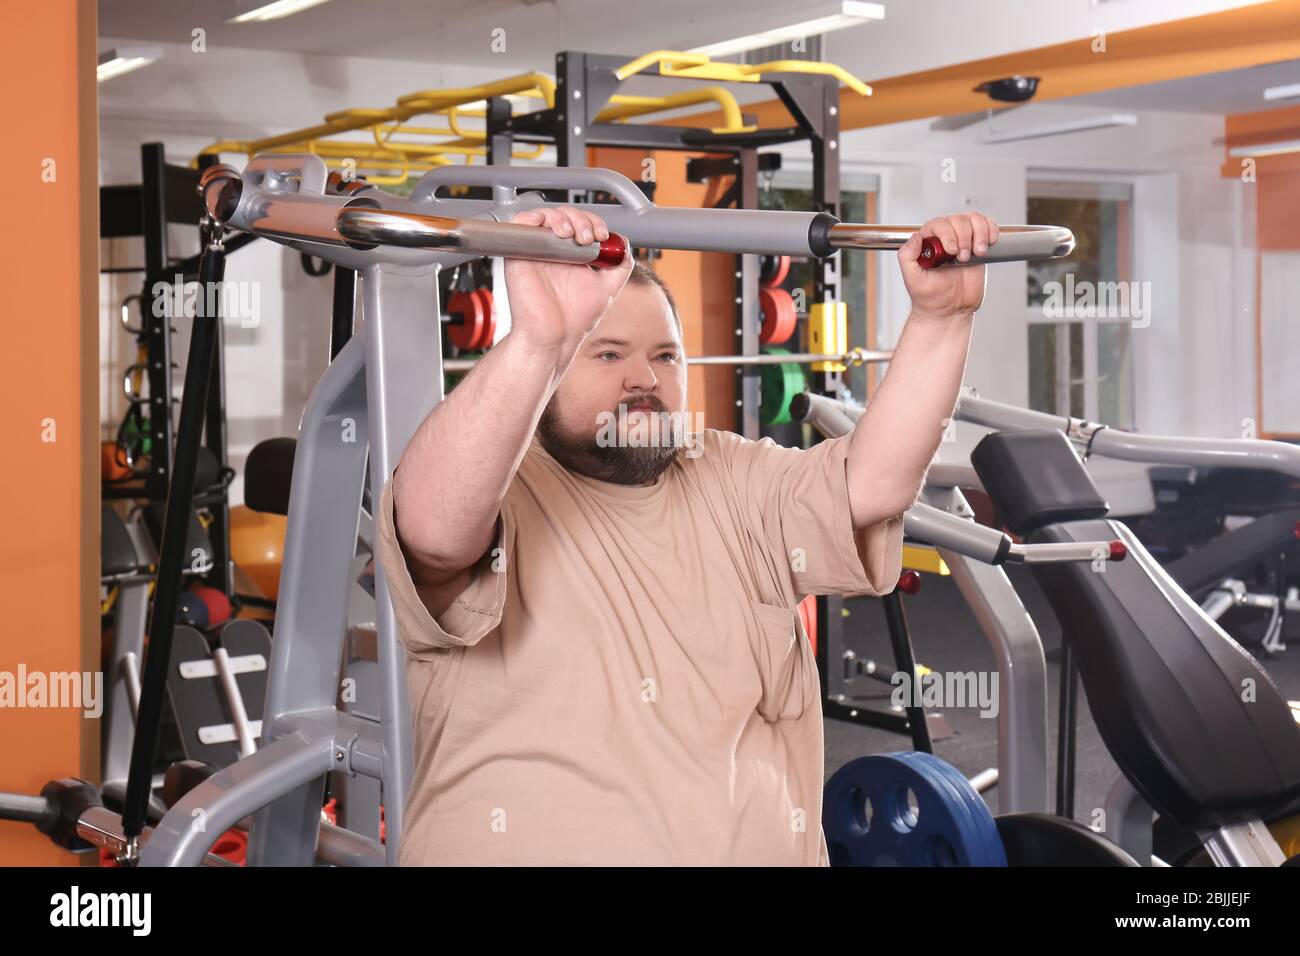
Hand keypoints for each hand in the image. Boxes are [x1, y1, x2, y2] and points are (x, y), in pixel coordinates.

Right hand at [503, 206, 632, 351]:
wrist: (554, 337)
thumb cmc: (574, 320)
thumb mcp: (607, 289)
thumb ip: (619, 267)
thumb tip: (624, 244)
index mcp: (572, 257)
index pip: (581, 223)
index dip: (593, 222)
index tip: (601, 235)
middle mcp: (554, 252)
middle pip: (564, 215)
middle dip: (580, 219)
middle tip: (587, 237)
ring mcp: (536, 252)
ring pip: (544, 216)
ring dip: (561, 217)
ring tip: (570, 234)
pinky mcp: (518, 256)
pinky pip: (519, 224)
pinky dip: (532, 218)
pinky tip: (549, 230)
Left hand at [898, 212, 998, 319]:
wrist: (950, 311)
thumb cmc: (930, 297)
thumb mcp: (913, 279)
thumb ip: (907, 257)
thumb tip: (915, 237)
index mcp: (928, 242)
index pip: (939, 224)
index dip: (948, 234)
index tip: (952, 251)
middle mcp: (945, 238)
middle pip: (959, 219)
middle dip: (964, 237)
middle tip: (962, 258)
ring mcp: (963, 240)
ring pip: (974, 219)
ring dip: (980, 233)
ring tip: (978, 253)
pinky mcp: (978, 245)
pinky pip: (987, 226)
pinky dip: (991, 230)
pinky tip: (988, 243)